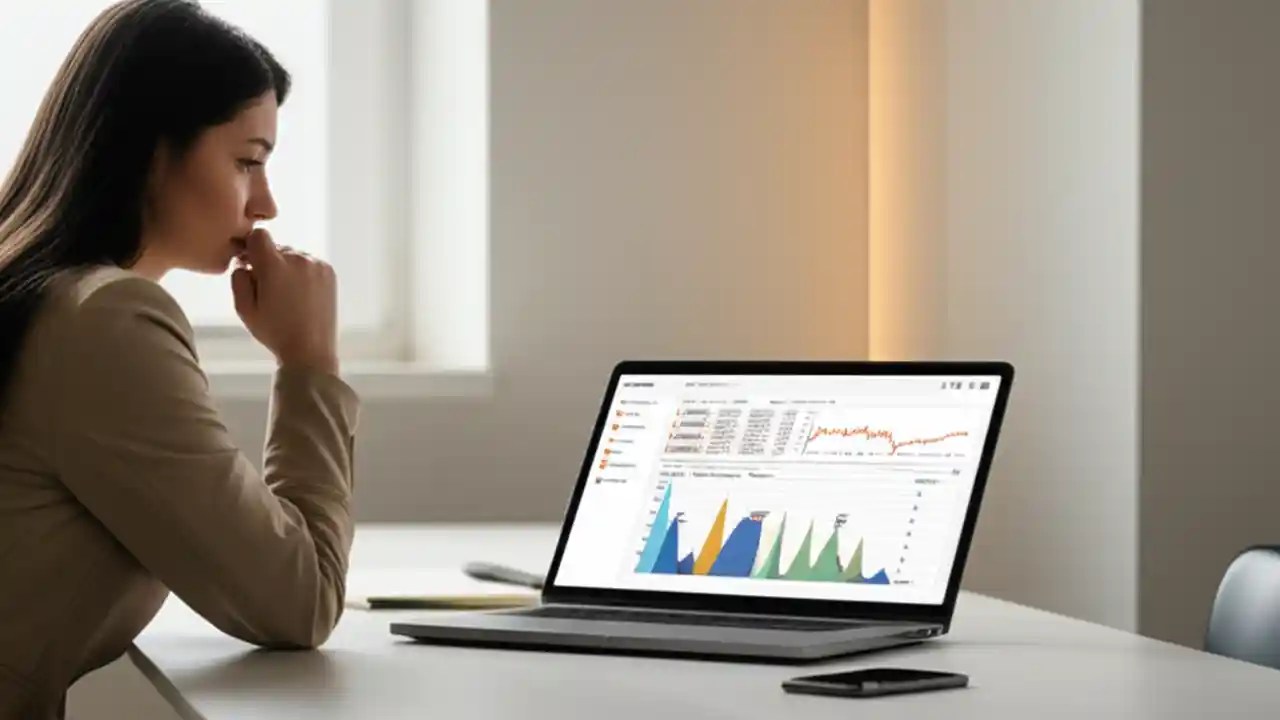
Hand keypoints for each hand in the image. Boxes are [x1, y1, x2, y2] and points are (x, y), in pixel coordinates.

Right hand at [230, 228, 338, 374]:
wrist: (310, 350)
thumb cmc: (274, 332)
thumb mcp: (243, 308)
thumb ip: (238, 277)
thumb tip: (244, 261)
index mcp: (274, 266)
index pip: (258, 235)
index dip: (250, 248)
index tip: (250, 265)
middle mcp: (298, 259)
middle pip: (276, 247)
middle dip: (269, 261)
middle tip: (269, 289)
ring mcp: (316, 265)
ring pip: (294, 255)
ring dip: (287, 267)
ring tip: (287, 296)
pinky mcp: (329, 272)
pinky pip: (309, 263)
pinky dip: (303, 273)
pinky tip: (301, 295)